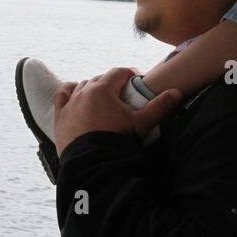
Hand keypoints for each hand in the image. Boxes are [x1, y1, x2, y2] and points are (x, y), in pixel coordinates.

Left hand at [54, 66, 182, 157]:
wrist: (92, 164)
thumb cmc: (117, 141)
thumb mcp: (141, 123)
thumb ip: (159, 107)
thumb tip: (176, 92)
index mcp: (103, 89)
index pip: (119, 72)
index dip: (130, 74)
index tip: (137, 80)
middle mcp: (84, 92)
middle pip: (100, 79)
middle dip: (112, 83)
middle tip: (122, 93)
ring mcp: (70, 104)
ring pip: (81, 86)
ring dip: (92, 88)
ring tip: (102, 97)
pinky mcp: (60, 116)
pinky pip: (62, 96)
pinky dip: (69, 92)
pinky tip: (74, 93)